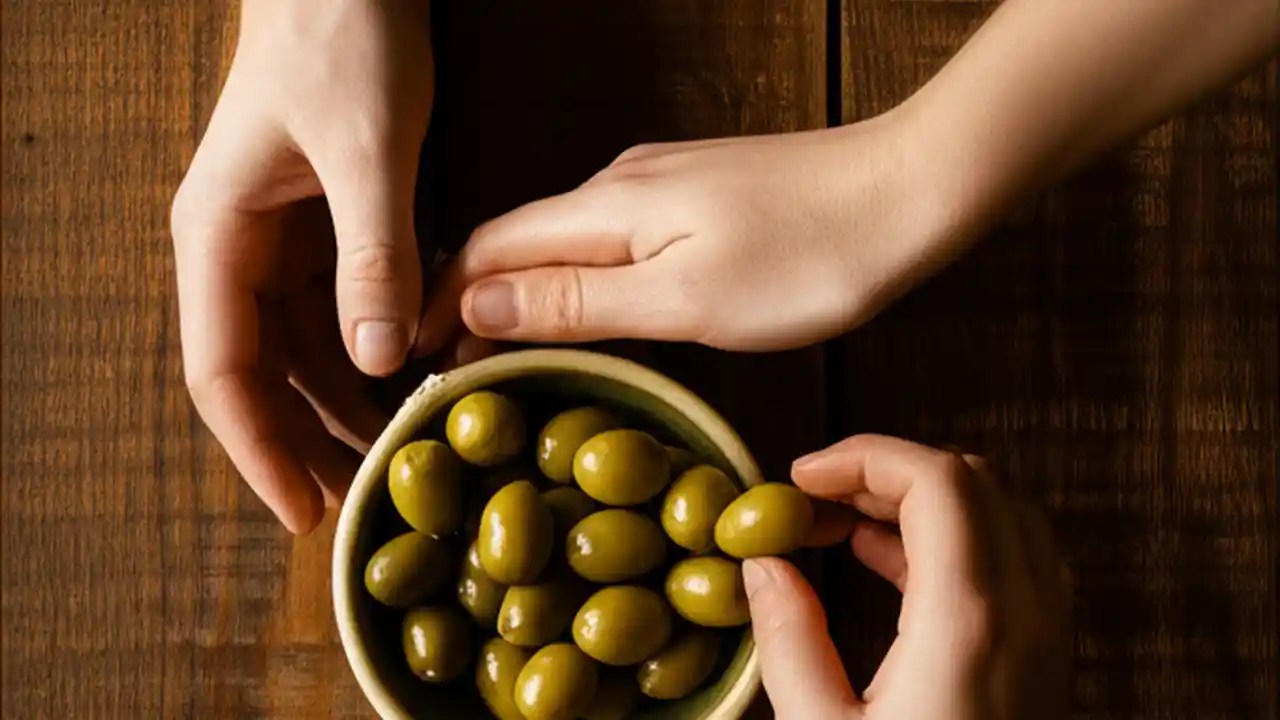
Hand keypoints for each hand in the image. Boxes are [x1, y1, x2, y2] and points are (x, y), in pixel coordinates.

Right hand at [171, 0, 474, 532]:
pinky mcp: (330, 227)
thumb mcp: (365, 150)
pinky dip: (381, 347)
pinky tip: (422, 376)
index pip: (223, 371)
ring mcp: (285, 240)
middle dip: (311, 441)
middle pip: (267, 374)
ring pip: (310, 349)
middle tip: (367, 501)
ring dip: (351, 401)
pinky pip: (349, 308)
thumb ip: (373, 253)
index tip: (302, 511)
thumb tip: (378, 359)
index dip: (259, 450)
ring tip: (402, 451)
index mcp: (219, 236)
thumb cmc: (341, 38)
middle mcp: (241, 249)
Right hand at [422, 113, 970, 352]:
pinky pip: (610, 239)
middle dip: (470, 299)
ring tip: (500, 353)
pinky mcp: (698, 195)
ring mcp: (662, 184)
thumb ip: (577, 301)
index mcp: (606, 209)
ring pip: (563, 240)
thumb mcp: (684, 298)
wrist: (910, 191)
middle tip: (446, 369)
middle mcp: (620, 184)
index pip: (487, 249)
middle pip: (517, 240)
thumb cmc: (807, 258)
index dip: (440, 302)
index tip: (408, 357)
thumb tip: (476, 302)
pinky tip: (587, 313)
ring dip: (522, 291)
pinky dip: (577, 279)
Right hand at [745, 435, 1069, 719]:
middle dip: (885, 472)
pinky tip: (885, 561)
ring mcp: (1047, 629)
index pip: (936, 478)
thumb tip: (762, 567)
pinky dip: (949, 538)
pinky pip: (1009, 556)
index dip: (863, 457)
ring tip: (841, 526)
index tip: (799, 478)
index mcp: (970, 617)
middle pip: (971, 480)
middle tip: (815, 500)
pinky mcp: (1046, 653)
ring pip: (997, 510)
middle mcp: (1026, 608)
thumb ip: (788, 639)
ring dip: (919, 500)